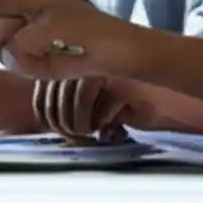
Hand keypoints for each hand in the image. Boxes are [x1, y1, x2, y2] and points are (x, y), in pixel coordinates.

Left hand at [0, 0, 149, 79]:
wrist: (126, 54)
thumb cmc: (82, 53)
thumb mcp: (37, 53)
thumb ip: (5, 42)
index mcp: (24, 5)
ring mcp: (44, 6)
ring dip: (12, 60)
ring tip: (43, 61)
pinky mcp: (55, 19)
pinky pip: (20, 48)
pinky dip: (31, 64)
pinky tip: (55, 61)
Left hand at [34, 77, 202, 141]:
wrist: (160, 87)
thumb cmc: (120, 99)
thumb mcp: (87, 98)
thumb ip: (65, 103)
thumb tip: (48, 124)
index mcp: (67, 63)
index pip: (41, 96)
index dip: (47, 120)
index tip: (61, 133)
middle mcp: (80, 63)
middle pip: (55, 105)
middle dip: (64, 128)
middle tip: (79, 138)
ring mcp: (100, 72)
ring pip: (75, 110)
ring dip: (81, 129)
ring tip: (93, 135)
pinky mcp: (118, 84)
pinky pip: (100, 112)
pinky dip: (103, 124)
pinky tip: (110, 129)